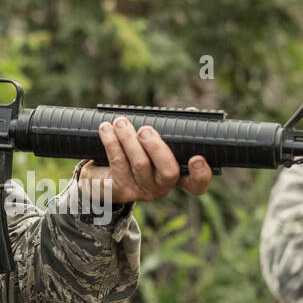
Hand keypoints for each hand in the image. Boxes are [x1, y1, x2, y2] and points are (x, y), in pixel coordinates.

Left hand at [78, 116, 212, 203]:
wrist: (103, 175)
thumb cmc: (136, 152)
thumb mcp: (154, 142)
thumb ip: (173, 130)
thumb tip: (192, 112)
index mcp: (177, 175)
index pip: (196, 184)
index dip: (200, 174)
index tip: (196, 158)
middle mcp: (163, 186)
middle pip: (169, 173)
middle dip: (157, 148)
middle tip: (145, 130)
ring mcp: (142, 190)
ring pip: (140, 165)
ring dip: (129, 140)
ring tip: (120, 122)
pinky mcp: (121, 189)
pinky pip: (118, 164)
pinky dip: (111, 143)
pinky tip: (106, 129)